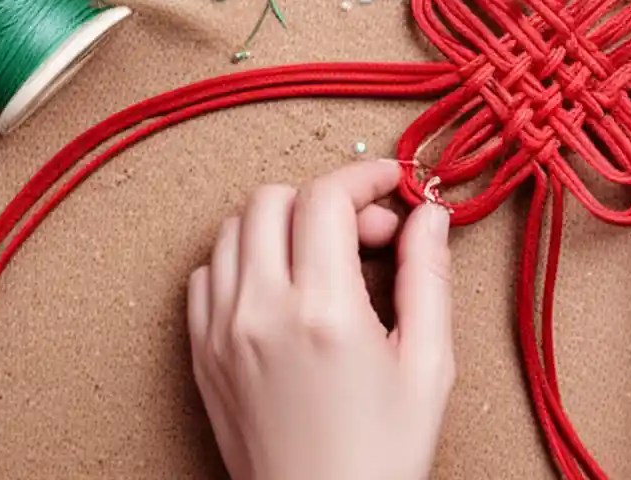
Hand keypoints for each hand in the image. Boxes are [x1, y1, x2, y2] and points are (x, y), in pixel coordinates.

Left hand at [186, 160, 454, 479]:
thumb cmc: (381, 454)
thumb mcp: (428, 363)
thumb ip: (427, 276)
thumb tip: (429, 215)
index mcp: (325, 311)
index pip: (326, 197)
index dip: (364, 178)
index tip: (391, 185)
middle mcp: (262, 311)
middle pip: (274, 199)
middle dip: (326, 199)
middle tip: (368, 234)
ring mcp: (222, 332)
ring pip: (234, 229)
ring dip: (283, 225)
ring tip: (325, 259)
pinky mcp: (201, 354)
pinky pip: (207, 274)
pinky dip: (245, 261)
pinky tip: (283, 287)